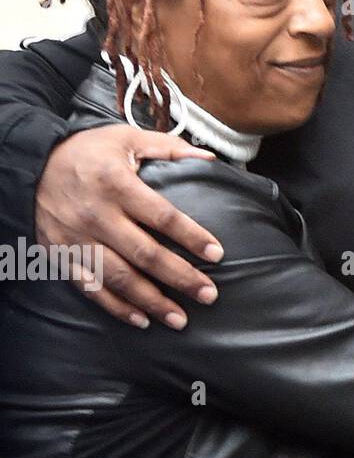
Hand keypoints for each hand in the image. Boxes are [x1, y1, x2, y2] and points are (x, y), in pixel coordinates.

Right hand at [35, 125, 223, 329]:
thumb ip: (170, 148)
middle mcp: (97, 216)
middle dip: (180, 277)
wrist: (31, 163)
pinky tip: (140, 320)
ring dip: (151, 301)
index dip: (192, 237)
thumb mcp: (127, 138)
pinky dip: (115, 307)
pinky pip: (90, 287)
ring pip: (119, 278)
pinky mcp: (62, 255)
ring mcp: (77, 239)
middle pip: (145, 254)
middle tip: (209, 295)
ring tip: (180, 319)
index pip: (163, 217)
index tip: (217, 254)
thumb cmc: (88, 150)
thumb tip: (210, 158)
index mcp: (117, 185)